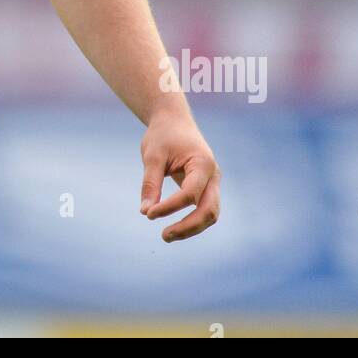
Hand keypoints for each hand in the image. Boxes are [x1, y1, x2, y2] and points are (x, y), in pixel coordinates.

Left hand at [138, 111, 220, 241]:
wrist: (173, 121)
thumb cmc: (163, 135)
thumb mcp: (152, 156)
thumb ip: (151, 183)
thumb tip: (145, 212)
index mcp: (203, 163)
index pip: (189, 194)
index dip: (169, 207)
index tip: (148, 214)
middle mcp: (213, 175)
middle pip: (209, 211)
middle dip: (188, 227)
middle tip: (164, 236)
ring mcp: (212, 183)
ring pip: (210, 214)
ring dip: (191, 228)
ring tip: (166, 235)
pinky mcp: (206, 188)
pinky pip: (204, 210)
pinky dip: (191, 221)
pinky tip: (174, 227)